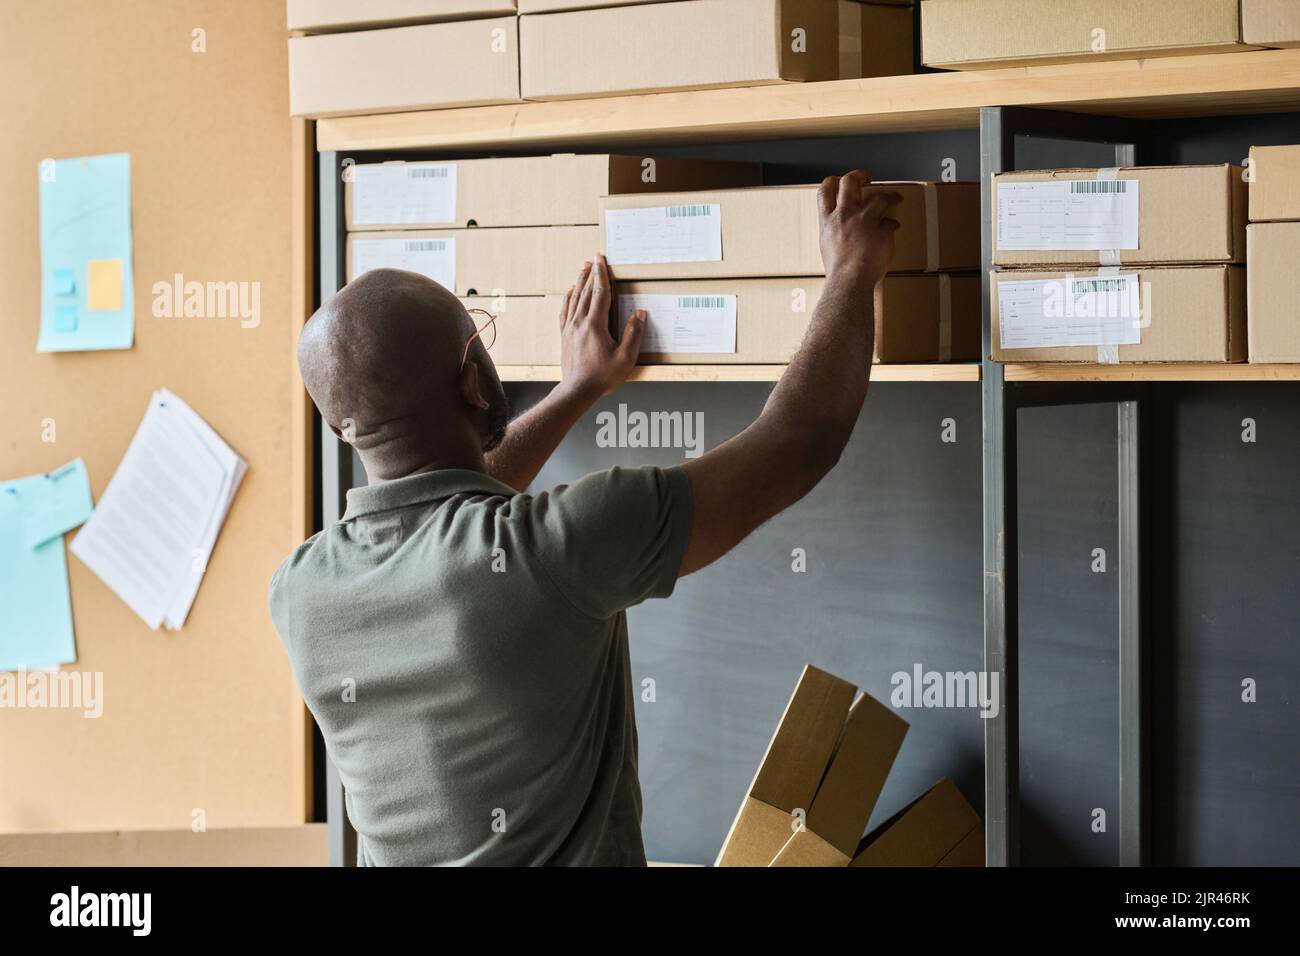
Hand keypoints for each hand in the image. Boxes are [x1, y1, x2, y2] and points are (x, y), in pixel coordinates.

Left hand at [558, 254, 643, 400]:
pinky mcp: (565, 336)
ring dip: (580, 282)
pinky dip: (568, 298)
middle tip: (594, 259)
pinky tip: (570, 292)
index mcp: (595, 325)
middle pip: (586, 292)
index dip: (602, 275)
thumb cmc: (602, 377)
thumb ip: (633, 334)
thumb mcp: (625, 358)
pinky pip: (565, 311)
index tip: (601, 260)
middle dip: (591, 274)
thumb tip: (640, 314)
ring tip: (583, 269)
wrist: (577, 390)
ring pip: (575, 298)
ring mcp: (570, 328)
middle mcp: (580, 322)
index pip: (600, 293)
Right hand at [817, 170, 901, 289]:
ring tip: (895, 198)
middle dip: (860, 175)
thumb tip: (840, 228)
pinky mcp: (882, 230)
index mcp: (828, 221)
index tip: (842, 181)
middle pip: (850, 181)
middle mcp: (845, 216)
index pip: (824, 190)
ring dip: (889, 196)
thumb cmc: (838, 271)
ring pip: (879, 197)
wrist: (848, 281)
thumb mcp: (826, 247)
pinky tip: (893, 230)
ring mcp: (864, 221)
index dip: (834, 181)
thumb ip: (833, 232)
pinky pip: (891, 223)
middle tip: (868, 179)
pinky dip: (893, 226)